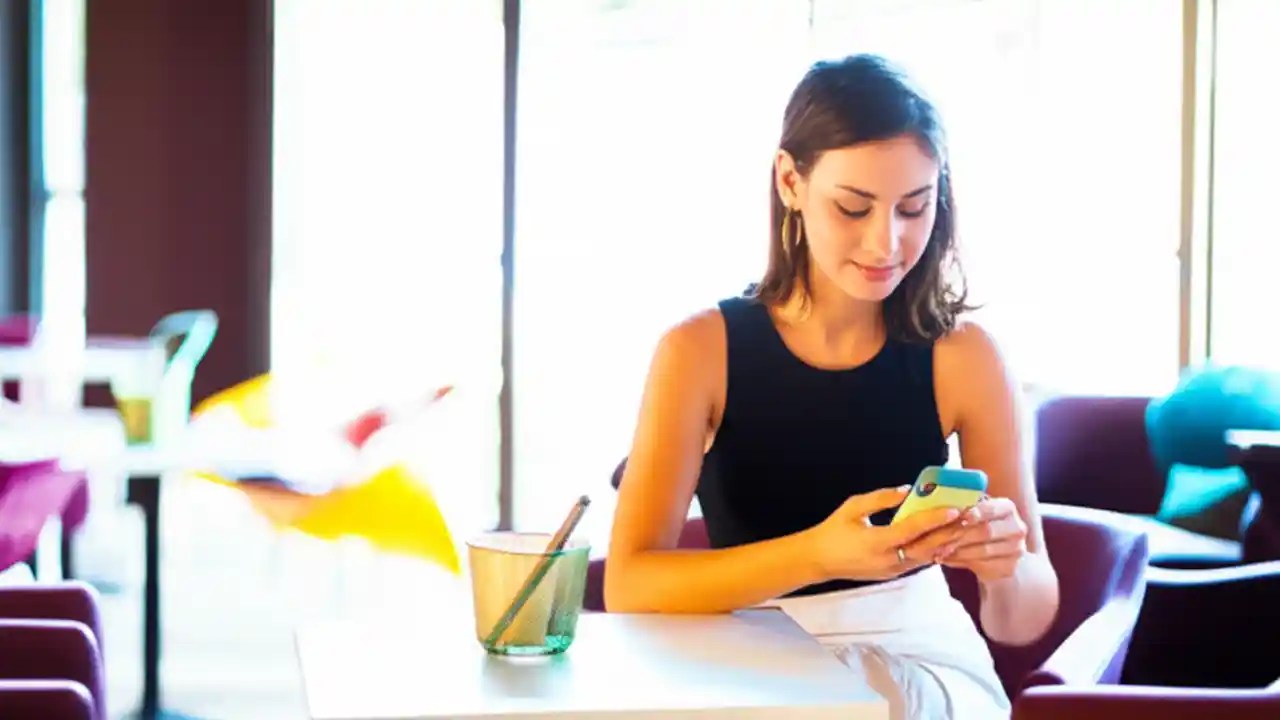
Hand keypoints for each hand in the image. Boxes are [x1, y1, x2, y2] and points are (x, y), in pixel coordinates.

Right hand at [808, 486, 966, 581]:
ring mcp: (892, 570)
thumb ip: (880, 498)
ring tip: (965, 527)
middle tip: (970, 517)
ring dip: (947, 542)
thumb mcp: (852, 508)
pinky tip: (948, 540)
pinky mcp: (893, 574)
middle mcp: (889, 560)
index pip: (912, 530)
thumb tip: (907, 491)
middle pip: (928, 547)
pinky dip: (936, 550)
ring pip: (928, 557)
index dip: (934, 519)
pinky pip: (920, 562)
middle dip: (951, 532)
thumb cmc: (833, 530)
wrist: (818, 560)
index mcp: (877, 542)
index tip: (954, 509)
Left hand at [935, 496, 1027, 581]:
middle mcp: (1017, 528)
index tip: (958, 516)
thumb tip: (942, 509)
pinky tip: (947, 559)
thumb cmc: (978, 526)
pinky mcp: (1009, 567)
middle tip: (934, 539)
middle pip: (985, 531)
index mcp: (1007, 508)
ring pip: (983, 550)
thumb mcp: (972, 513)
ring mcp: (1016, 550)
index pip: (991, 509)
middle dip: (957, 535)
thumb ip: (962, 510)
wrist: (998, 551)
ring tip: (937, 550)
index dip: (975, 513)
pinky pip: (983, 566)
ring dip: (957, 551)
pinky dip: (961, 562)